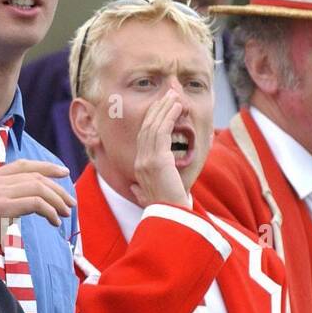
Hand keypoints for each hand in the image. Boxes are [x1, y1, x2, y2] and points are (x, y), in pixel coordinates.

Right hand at [0, 158, 73, 254]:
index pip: (24, 165)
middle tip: (71, 203)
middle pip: (35, 176)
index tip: (64, 173)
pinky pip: (35, 204)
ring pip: (38, 188)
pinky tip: (54, 222)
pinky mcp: (0, 206)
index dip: (46, 166)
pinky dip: (50, 212)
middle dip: (57, 189)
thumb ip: (9, 197)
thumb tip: (36, 199)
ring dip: (57, 201)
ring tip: (65, 213)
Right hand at [128, 91, 189, 207]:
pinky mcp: (157, 160)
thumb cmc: (166, 210)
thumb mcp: (149, 198)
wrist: (170, 218)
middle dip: (157, 108)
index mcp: (138, 167)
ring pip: (153, 126)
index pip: (143, 137)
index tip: (161, 107)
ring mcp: (146, 160)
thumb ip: (141, 191)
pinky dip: (169, 116)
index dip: (152, 120)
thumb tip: (135, 189)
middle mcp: (139, 161)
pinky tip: (177, 107)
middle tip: (168, 94)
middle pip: (146, 127)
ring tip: (174, 96)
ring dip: (164, 108)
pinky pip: (162, 131)